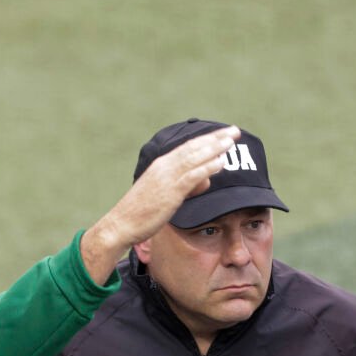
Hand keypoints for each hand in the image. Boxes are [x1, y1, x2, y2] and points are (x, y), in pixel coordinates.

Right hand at [79, 126, 238, 282]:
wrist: (121, 225)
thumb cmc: (141, 214)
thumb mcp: (166, 196)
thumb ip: (186, 187)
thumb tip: (207, 181)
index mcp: (161, 165)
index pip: (188, 147)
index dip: (207, 139)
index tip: (223, 133)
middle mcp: (164, 167)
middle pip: (194, 148)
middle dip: (215, 138)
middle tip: (234, 131)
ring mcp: (167, 178)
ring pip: (195, 158)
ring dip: (215, 148)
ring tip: (232, 140)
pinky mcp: (170, 191)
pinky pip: (192, 176)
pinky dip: (207, 167)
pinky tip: (221, 161)